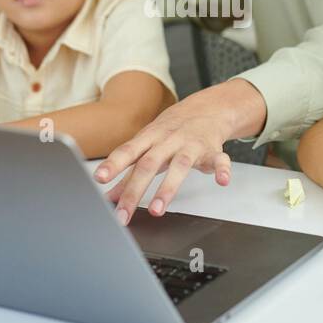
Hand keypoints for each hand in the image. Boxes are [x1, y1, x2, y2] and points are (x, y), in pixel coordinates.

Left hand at [93, 80, 263, 223]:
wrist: (206, 109)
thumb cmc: (170, 131)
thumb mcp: (147, 147)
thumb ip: (128, 173)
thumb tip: (108, 196)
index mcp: (150, 138)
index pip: (129, 152)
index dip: (113, 164)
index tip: (99, 179)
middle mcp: (169, 140)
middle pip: (150, 164)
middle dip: (135, 190)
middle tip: (123, 213)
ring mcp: (192, 145)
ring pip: (180, 165)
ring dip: (168, 188)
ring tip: (156, 210)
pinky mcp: (213, 151)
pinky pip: (220, 160)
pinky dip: (222, 170)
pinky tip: (222, 181)